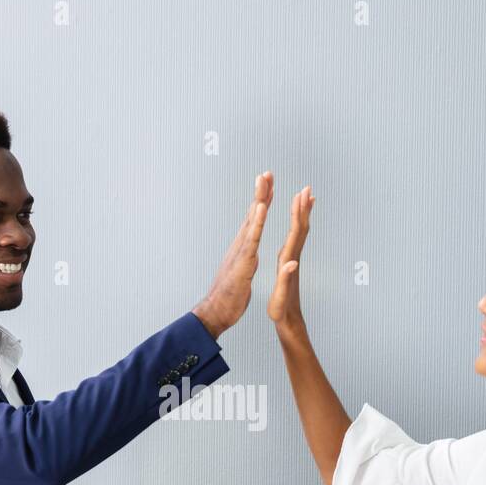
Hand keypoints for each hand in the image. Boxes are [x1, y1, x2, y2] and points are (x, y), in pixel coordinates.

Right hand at [193, 171, 273, 338]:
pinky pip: (252, 238)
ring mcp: (240, 251)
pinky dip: (257, 221)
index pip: (254, 221)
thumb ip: (246, 261)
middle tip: (267, 172)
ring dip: (259, 199)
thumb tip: (249, 253)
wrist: (217, 312)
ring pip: (252, 221)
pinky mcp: (242, 261)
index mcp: (243, 248)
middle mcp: (240, 245)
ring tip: (265, 180)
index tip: (268, 185)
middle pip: (252, 214)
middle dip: (260, 192)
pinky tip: (262, 207)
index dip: (262, 202)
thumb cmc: (229, 297)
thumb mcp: (242, 274)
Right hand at [268, 185, 313, 332]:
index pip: (295, 233)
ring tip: (305, 197)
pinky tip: (296, 222)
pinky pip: (295, 240)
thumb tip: (292, 263)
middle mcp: (292, 258)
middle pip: (300, 228)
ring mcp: (292, 260)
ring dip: (302, 214)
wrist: (290, 322)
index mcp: (288, 261)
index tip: (300, 195)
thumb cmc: (281, 312)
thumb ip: (285, 281)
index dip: (298, 213)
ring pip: (299, 232)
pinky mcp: (290, 264)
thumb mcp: (280, 298)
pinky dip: (297, 226)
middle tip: (307, 188)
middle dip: (303, 207)